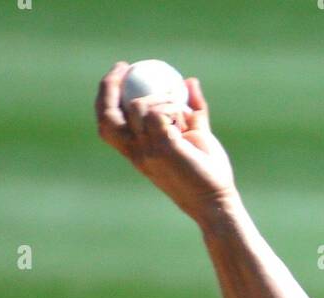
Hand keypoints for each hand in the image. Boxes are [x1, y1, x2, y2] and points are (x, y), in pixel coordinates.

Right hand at [95, 60, 237, 222]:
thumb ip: (193, 110)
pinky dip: (173, 107)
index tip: (122, 71)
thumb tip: (190, 81)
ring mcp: (147, 151)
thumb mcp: (197, 137)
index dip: (107, 95)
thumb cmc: (208, 175)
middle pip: (107, 114)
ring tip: (182, 116)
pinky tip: (185, 122)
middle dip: (110, 85)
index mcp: (136, 152)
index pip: (108, 122)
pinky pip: (159, 112)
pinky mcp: (163, 147)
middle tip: (125, 67)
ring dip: (162, 99)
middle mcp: (135, 153)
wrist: (216, 203)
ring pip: (138, 106)